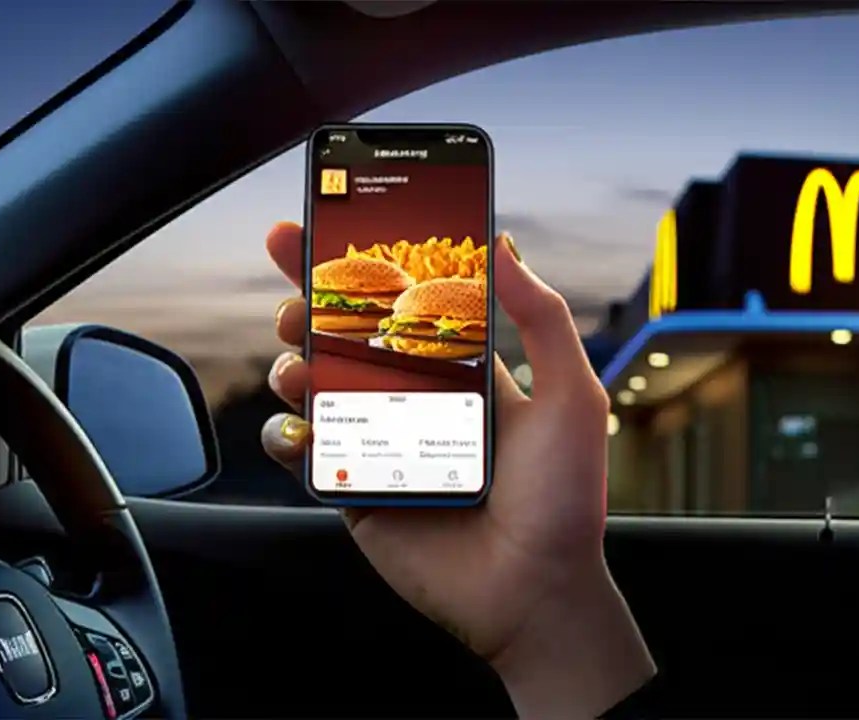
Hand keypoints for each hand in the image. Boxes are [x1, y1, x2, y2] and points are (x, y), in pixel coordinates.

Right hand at [260, 222, 654, 716]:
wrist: (536, 592)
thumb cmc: (563, 499)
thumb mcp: (571, 395)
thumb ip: (541, 318)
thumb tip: (504, 242)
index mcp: (461, 371)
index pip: (402, 302)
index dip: (361, 264)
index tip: (321, 225)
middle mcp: (414, 399)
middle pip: (343, 336)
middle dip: (308, 305)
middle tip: (299, 300)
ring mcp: (378, 442)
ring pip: (312, 383)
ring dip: (292, 360)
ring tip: (301, 360)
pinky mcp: (351, 488)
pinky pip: (301, 448)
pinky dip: (286, 429)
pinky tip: (301, 423)